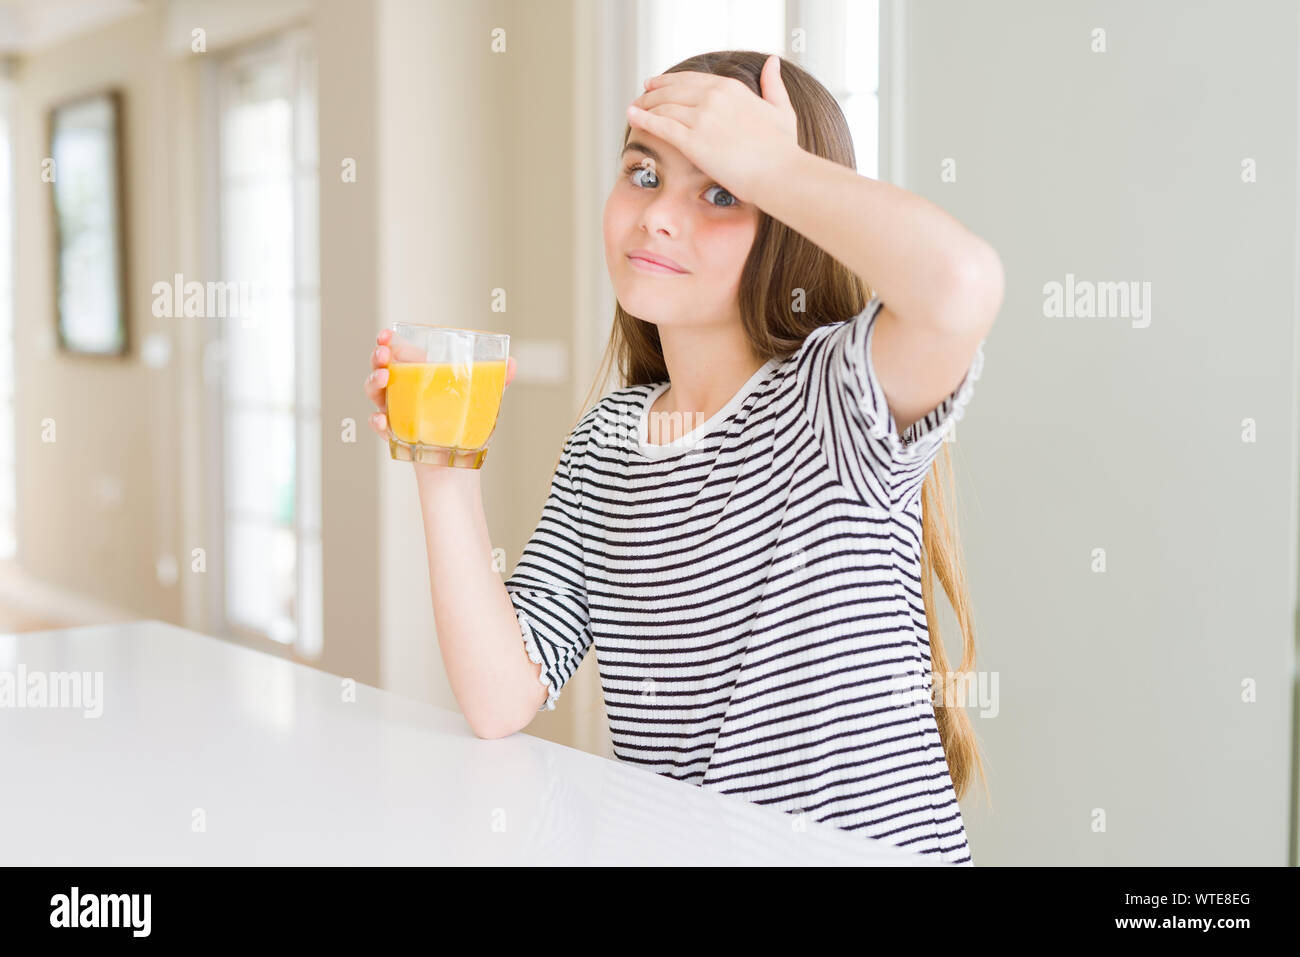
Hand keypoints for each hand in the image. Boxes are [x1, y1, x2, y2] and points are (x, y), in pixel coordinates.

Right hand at [365, 329, 516, 436]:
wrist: (459, 463)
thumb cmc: (466, 426)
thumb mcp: (482, 400)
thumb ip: (496, 381)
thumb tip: (512, 362)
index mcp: (419, 376)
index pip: (398, 352)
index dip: (388, 341)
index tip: (387, 334)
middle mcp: (403, 391)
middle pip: (381, 367)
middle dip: (378, 356)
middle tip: (383, 354)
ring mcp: (396, 411)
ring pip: (375, 392)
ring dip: (374, 382)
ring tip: (384, 378)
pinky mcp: (395, 434)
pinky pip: (379, 426)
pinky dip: (377, 422)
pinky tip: (383, 420)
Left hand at [627, 53, 799, 203]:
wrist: (780, 173)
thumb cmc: (783, 149)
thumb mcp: (780, 109)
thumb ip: (773, 85)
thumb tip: (772, 61)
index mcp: (731, 88)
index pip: (692, 79)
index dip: (670, 81)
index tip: (656, 84)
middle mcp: (714, 97)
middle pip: (672, 90)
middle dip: (653, 92)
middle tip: (641, 97)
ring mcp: (702, 118)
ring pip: (663, 106)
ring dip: (645, 107)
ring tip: (634, 110)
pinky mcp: (693, 141)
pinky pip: (661, 125)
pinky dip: (643, 119)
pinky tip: (632, 117)